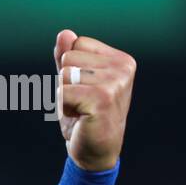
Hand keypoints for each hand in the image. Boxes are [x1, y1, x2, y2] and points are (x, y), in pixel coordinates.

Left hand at [53, 30, 134, 171]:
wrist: (94, 151)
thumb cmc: (84, 116)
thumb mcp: (73, 82)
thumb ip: (67, 58)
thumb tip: (64, 33)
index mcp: (120, 59)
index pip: (75, 44)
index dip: (69, 69)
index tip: (84, 89)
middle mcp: (123, 67)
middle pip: (67, 58)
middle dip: (65, 83)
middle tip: (82, 103)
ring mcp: (116, 82)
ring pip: (63, 75)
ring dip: (64, 96)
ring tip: (82, 109)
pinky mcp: (103, 98)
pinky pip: (62, 92)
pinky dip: (63, 108)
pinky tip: (81, 117)